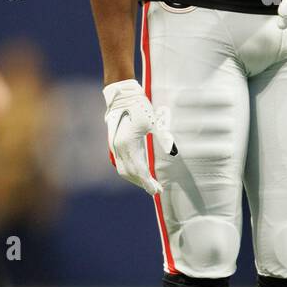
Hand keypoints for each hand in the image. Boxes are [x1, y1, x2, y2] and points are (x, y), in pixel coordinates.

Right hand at [103, 79, 176, 194]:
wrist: (122, 96)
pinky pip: (120, 164)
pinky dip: (129, 171)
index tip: (157, 191)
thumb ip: (162, 137)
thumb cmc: (140, 107)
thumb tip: (172, 151)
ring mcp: (114, 147)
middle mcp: (118, 148)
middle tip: (156, 190)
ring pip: (123, 170)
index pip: (138, 170)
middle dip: (143, 183)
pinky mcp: (114, 144)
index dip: (148, 183)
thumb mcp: (153, 122)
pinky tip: (138, 173)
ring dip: (135, 179)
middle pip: (130, 173)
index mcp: (128, 144)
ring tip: (149, 184)